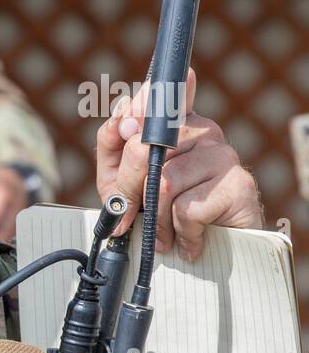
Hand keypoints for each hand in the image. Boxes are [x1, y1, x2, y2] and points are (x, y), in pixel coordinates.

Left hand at [95, 68, 262, 259]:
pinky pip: (188, 209)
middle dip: (130, 191)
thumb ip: (113, 145)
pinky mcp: (239, 185)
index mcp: (176, 124)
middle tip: (133, 216)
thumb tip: (123, 122)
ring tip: (165, 235)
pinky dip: (181, 233)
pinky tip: (189, 240)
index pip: (159, 98)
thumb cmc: (159, 213)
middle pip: (145, 150)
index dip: (139, 111)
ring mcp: (224, 155)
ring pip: (165, 182)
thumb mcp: (119, 179)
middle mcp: (204, 131)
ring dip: (157, 220)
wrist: (207, 254)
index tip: (126, 128)